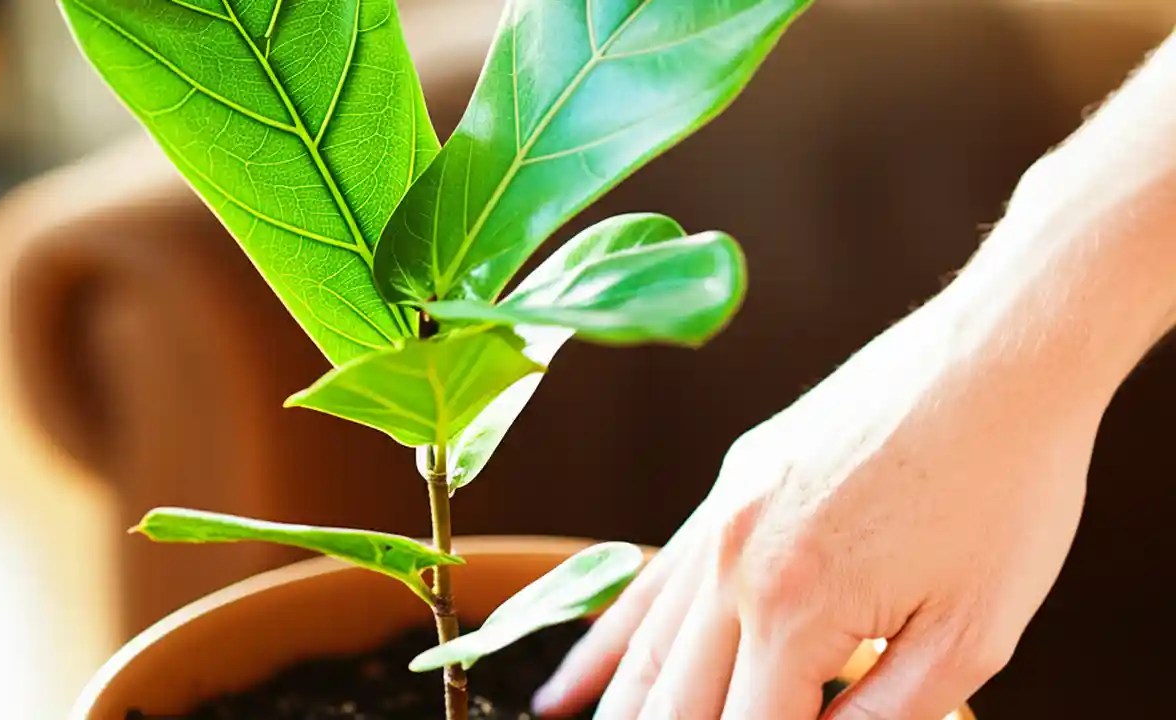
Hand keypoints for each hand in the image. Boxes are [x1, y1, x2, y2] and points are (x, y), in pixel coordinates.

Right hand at [533, 288, 1111, 719]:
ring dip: (624, 716)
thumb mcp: (971, 636)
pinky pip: (649, 583)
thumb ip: (882, 717)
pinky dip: (604, 645)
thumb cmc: (1007, 491)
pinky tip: (566, 688)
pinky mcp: (726, 488)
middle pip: (679, 704)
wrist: (999, 359)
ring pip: (647, 651)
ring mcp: (720, 519)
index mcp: (794, 609)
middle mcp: (734, 563)